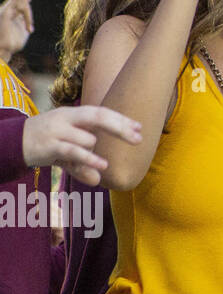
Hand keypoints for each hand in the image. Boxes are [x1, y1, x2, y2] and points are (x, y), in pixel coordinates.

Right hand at [0, 0, 38, 61]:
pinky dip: (27, 9)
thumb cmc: (13, 42)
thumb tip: (29, 16)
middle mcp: (9, 8)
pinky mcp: (6, 14)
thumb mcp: (23, 29)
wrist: (3, 50)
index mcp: (14, 11)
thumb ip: (25, 20)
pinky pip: (20, 7)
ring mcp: (6, 10)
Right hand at [23, 104, 142, 186]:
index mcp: (74, 114)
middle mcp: (66, 118)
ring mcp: (57, 130)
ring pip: (87, 138)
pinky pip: (73, 150)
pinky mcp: (49, 145)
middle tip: (138, 139)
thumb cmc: (45, 144)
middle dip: (120, 127)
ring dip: (95, 152)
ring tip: (96, 162)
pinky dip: (89, 158)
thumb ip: (82, 164)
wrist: (11, 142)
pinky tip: (102, 166)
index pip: (102, 112)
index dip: (121, 120)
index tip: (140, 128)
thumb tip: (98, 181)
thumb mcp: (65, 152)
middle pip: (99, 116)